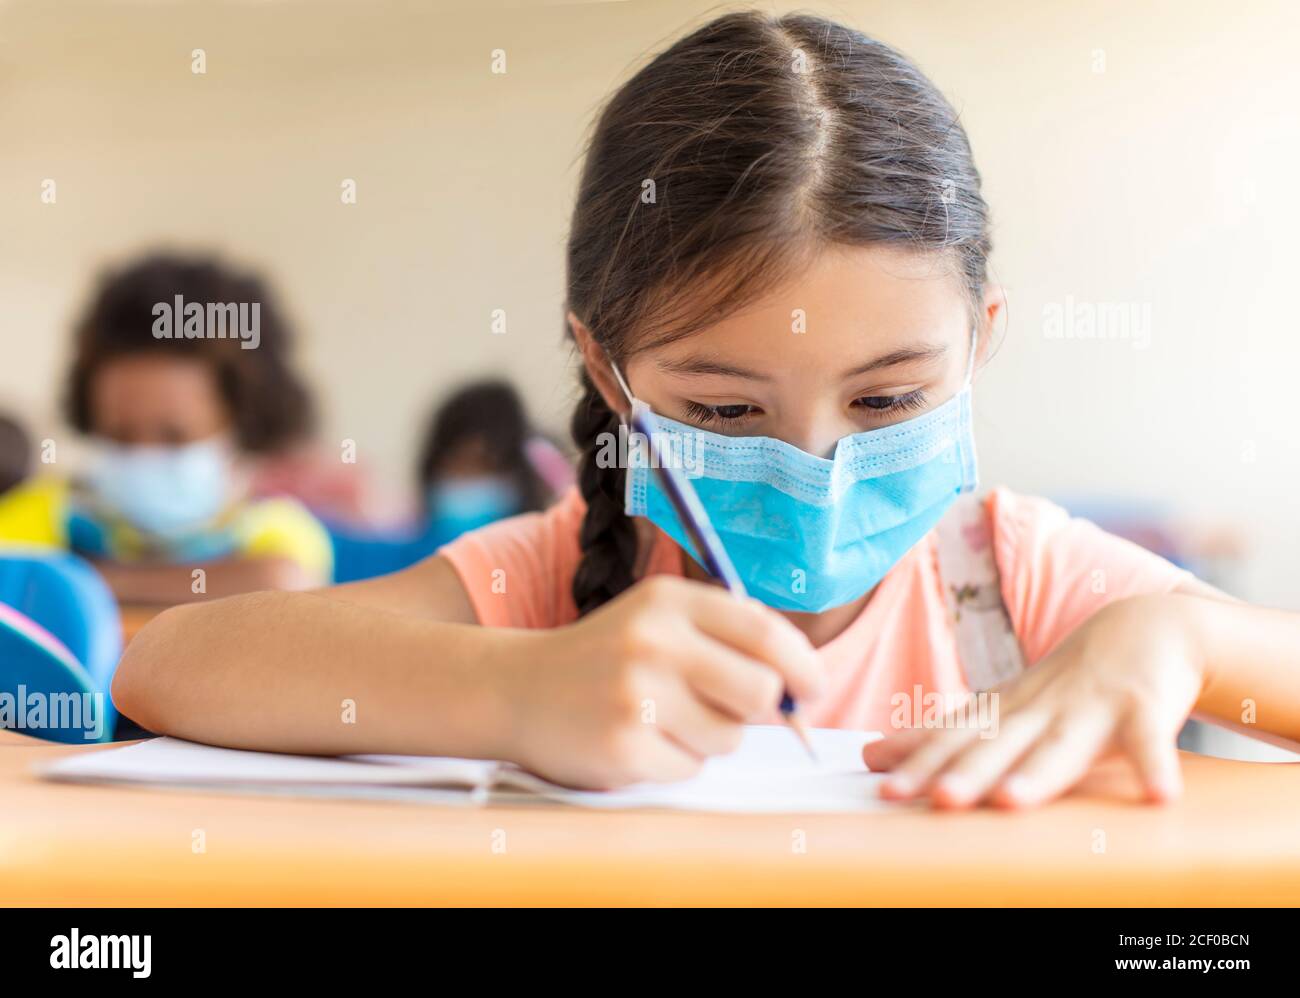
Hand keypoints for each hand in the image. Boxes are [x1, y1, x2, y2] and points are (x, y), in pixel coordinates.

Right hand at [498, 576, 824, 789]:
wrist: (520, 688)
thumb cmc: (610, 656)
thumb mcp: (662, 619)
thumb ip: (730, 637)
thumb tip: (803, 686)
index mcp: (669, 600)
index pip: (765, 633)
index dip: (803, 666)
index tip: (811, 689)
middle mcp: (652, 640)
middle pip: (760, 691)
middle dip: (757, 708)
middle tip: (728, 707)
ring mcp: (635, 694)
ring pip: (729, 736)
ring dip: (711, 737)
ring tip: (667, 719)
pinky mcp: (623, 745)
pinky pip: (690, 768)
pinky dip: (675, 762)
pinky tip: (640, 739)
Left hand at [864, 594, 1205, 808]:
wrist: (1147, 628)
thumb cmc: (1064, 683)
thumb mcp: (1001, 708)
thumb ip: (941, 735)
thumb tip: (870, 755)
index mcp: (1004, 711)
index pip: (955, 739)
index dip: (920, 763)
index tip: (885, 789)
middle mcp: (1040, 709)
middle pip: (999, 745)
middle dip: (967, 772)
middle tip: (937, 798)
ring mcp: (1091, 707)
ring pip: (1062, 746)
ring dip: (1038, 774)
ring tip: (1012, 802)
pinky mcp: (1145, 709)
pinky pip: (1150, 742)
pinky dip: (1156, 766)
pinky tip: (1160, 796)